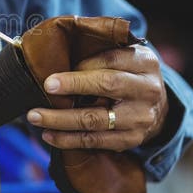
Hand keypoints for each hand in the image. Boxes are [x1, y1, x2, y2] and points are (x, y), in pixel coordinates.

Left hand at [26, 42, 168, 151]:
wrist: (157, 108)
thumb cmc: (129, 76)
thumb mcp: (126, 57)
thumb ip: (101, 52)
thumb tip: (58, 53)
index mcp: (145, 62)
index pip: (112, 59)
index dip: (82, 65)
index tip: (58, 69)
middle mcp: (147, 89)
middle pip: (107, 85)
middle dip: (73, 85)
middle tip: (46, 86)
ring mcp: (140, 117)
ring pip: (96, 119)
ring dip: (61, 119)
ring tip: (35, 116)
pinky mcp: (132, 139)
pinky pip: (95, 141)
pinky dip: (69, 140)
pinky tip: (49, 135)